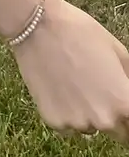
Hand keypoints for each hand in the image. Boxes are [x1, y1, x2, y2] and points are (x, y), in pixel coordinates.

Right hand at [12, 0, 128, 141]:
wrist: (37, 26)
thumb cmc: (80, 32)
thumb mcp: (117, 50)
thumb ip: (128, 77)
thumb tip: (127, 90)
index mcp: (123, 103)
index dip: (126, 111)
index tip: (119, 102)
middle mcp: (104, 120)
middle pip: (117, 131)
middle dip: (111, 114)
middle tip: (95, 87)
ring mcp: (77, 123)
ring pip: (89, 126)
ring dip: (86, 113)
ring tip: (73, 81)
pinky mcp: (54, 121)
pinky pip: (67, 124)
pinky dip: (64, 110)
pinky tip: (58, 85)